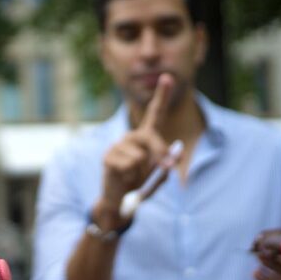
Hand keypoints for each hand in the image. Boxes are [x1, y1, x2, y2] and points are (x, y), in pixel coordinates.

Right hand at [95, 74, 175, 225]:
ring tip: (132, 177)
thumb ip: (166, 165)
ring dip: (141, 171)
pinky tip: (123, 178)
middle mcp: (131, 137)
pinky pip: (129, 164)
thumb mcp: (158, 176)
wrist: (120, 202)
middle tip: (164, 169)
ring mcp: (118, 145)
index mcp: (146, 137)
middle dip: (161, 154)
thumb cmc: (140, 185)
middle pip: (151, 137)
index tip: (167, 77)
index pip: (155, 114)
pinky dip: (130, 176)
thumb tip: (172, 157)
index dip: (162, 96)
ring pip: (140, 156)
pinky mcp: (108, 157)